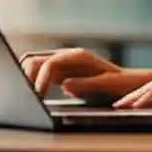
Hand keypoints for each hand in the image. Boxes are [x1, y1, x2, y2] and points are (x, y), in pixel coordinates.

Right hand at [20, 48, 150, 97]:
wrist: (126, 81)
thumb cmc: (120, 82)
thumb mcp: (105, 83)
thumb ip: (85, 83)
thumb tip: (64, 84)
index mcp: (78, 56)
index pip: (49, 63)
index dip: (40, 79)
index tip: (37, 95)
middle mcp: (67, 56)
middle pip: (35, 59)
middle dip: (27, 76)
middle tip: (26, 96)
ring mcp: (63, 63)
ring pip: (34, 64)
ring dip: (27, 78)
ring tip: (27, 96)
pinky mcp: (61, 72)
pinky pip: (40, 73)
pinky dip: (33, 82)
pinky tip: (35, 95)